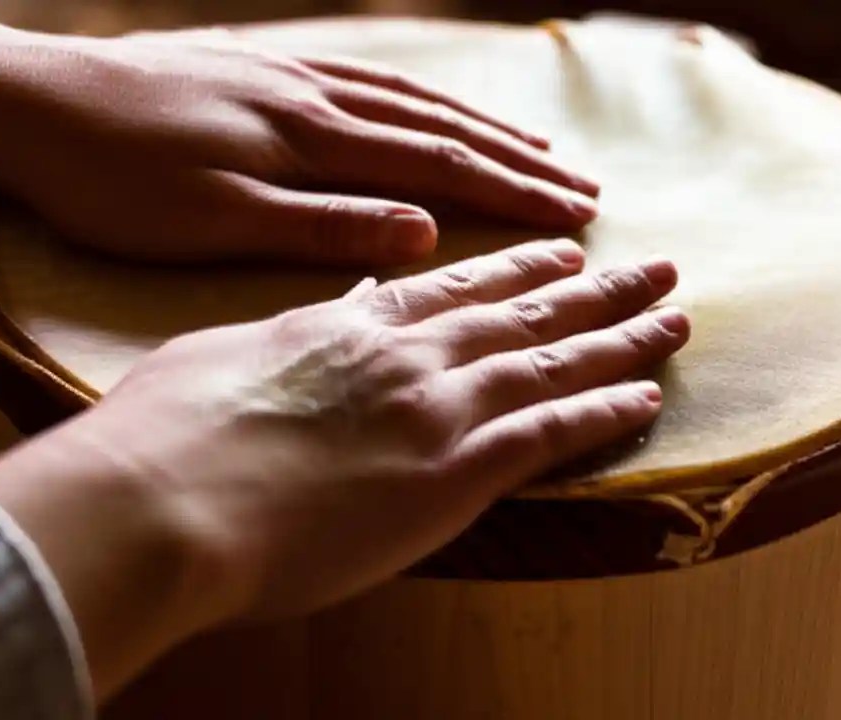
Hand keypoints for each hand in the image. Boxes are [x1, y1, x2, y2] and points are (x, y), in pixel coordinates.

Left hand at [0, 22, 598, 264]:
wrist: (28, 102)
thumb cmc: (115, 180)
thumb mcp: (215, 222)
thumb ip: (324, 228)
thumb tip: (426, 237)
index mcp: (314, 142)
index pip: (441, 167)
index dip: (516, 194)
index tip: (578, 217)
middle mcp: (318, 99)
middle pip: (443, 127)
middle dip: (520, 162)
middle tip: (586, 189)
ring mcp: (293, 77)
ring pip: (412, 98)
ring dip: (484, 125)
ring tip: (538, 147)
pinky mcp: (265, 69)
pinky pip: (367, 77)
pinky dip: (421, 96)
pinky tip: (436, 105)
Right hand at [0, 240, 686, 697]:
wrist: (165, 501)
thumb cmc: (170, 434)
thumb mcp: (234, 353)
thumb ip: (302, 332)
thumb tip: (334, 311)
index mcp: (356, 324)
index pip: (460, 284)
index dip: (523, 265)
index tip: (566, 250)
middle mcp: (413, 355)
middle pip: (529, 310)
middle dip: (601, 287)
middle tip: (657, 268)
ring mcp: (440, 410)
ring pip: (556, 361)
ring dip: (624, 337)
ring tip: (675, 318)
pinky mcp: (455, 475)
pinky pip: (551, 434)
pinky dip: (603, 411)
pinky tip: (644, 397)